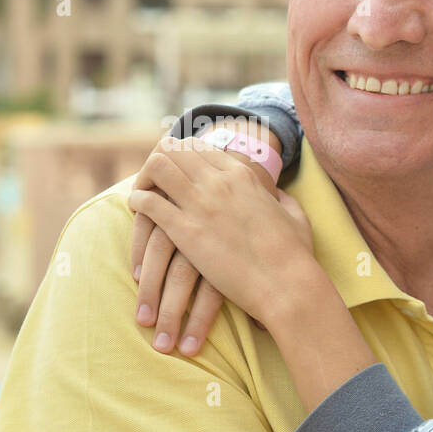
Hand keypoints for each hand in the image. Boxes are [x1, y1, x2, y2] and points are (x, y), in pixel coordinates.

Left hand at [127, 144, 314, 332]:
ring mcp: (201, 203)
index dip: (179, 156)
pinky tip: (139, 214)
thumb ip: (282, 198)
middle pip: (172, 148)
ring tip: (142, 196)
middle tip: (151, 182)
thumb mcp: (294, 215)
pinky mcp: (186, 231)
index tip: (173, 172)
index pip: (198, 146)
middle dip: (156, 162)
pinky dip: (138, 203)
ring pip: (157, 167)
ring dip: (144, 179)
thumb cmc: (294, 256)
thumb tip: (277, 194)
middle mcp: (219, 181)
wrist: (287, 285)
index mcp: (242, 174)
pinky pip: (149, 202)